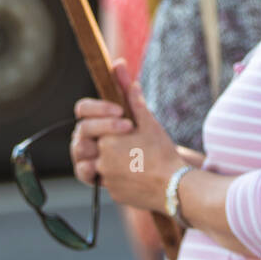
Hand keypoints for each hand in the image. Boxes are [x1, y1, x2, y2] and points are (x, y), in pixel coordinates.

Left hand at [71, 61, 183, 207]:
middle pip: (85, 145)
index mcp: (106, 140)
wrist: (175, 188)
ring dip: (99, 158)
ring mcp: (105, 179)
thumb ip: (130, 96)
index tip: (121, 121)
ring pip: (90, 165)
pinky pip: (104, 181)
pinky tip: (132, 170)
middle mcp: (100, 160)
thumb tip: (119, 66)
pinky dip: (113, 175)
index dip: (102, 119)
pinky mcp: (112, 193)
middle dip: (99, 139)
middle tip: (121, 139)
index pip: (88, 123)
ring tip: (121, 155)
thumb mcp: (149, 122)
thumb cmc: (163, 153)